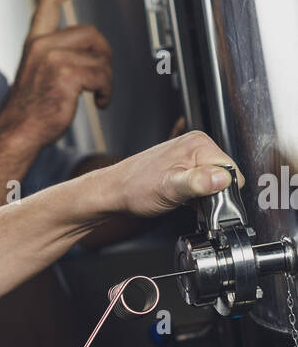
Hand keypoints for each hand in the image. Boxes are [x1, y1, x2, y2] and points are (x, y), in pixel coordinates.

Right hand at [0, 0, 112, 153]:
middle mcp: (43, 46)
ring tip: (97, 95)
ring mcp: (54, 60)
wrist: (17, 133)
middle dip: (104, 55)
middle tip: (102, 76)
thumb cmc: (28, 112)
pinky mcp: (66, 75)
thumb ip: (55, 57)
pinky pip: (102, 76)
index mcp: (35, 43)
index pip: (49, 3)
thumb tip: (88, 54)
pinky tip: (98, 103)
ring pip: (100, 58)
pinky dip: (106, 92)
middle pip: (91, 33)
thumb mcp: (37, 74)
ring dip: (106, 79)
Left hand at [110, 129, 243, 216]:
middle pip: (225, 175)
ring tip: (184, 199)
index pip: (232, 170)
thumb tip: (221, 179)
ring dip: (205, 197)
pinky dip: (198, 196)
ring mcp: (191, 156)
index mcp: (198, 144)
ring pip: (215, 182)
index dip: (222, 191)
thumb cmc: (134, 188)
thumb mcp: (169, 188)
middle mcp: (197, 145)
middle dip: (214, 194)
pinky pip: (203, 184)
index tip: (205, 200)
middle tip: (191, 201)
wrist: (114, 192)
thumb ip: (197, 183)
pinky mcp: (185, 167)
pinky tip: (183, 199)